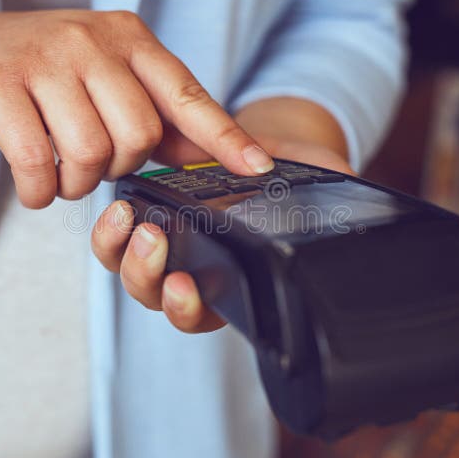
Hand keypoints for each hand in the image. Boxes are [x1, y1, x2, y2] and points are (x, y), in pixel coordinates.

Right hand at [0, 9, 273, 207]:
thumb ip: (160, 120)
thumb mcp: (109, 81)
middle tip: (95, 164)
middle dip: (120, 168)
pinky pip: (35, 160)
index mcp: (129, 39)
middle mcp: (91, 40)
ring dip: (78, 184)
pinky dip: (40, 191)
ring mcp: (43, 58)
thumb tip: (215, 160)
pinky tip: (35, 187)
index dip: (225, 137)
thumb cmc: (48, 73)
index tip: (259, 168)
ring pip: (90, 152)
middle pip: (139, 135)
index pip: (187, 94)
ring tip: (63, 175)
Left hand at [91, 133, 353, 333]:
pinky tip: (118, 203)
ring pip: (129, 269)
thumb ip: (330, 205)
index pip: (203, 313)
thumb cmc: (299, 174)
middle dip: (147, 276)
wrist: (272, 143)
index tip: (185, 288)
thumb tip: (347, 219)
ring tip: (130, 222)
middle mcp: (195, 269)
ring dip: (122, 253)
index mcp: (235, 278)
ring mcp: (166, 245)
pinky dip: (111, 227)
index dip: (188, 309)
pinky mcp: (145, 212)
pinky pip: (117, 235)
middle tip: (152, 242)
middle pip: (154, 296)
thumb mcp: (321, 185)